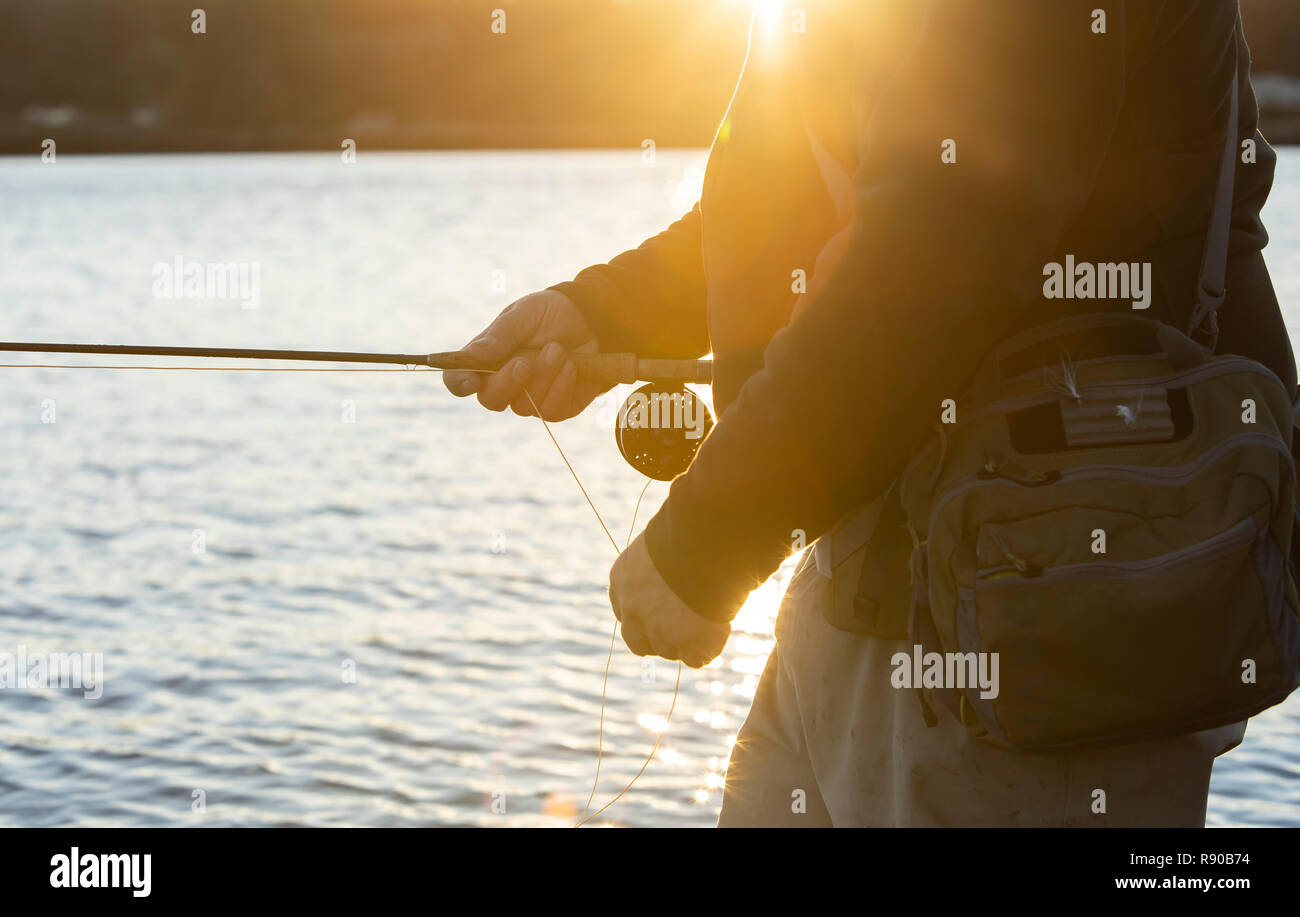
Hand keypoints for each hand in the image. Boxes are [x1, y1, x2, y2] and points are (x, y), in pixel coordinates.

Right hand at [443, 289, 604, 419]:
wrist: (589, 320)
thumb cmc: (549, 314)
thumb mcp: (526, 313)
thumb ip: (502, 333)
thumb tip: (474, 354)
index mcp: (486, 359)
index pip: (459, 380)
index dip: (459, 383)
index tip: (470, 379)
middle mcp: (503, 383)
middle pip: (491, 400)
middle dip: (507, 382)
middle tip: (524, 362)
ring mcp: (529, 399)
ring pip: (525, 406)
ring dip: (543, 376)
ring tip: (558, 349)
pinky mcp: (556, 407)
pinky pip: (551, 410)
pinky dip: (562, 386)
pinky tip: (571, 366)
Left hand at [609, 533, 729, 667]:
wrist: (709, 542)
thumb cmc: (691, 530)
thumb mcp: (664, 544)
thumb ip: (662, 567)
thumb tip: (679, 575)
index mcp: (622, 581)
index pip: (625, 610)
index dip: (645, 614)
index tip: (663, 610)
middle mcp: (632, 611)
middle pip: (638, 642)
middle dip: (657, 639)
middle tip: (682, 629)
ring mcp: (658, 633)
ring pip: (669, 650)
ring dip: (687, 640)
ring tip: (711, 614)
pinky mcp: (688, 646)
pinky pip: (697, 659)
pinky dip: (709, 646)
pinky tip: (720, 625)